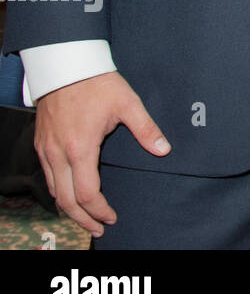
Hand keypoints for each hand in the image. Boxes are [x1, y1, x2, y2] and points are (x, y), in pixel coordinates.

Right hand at [33, 71, 169, 236]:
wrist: (67, 64)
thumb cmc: (97, 83)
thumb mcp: (128, 103)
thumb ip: (146, 129)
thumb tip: (164, 150)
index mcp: (80, 148)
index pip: (86, 193)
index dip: (99, 210)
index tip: (111, 218)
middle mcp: (58, 154)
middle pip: (65, 200)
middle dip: (82, 219)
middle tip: (98, 229)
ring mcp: (46, 149)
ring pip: (53, 190)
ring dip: (69, 208)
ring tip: (86, 218)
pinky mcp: (41, 143)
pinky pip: (47, 176)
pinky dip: (58, 191)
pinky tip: (70, 193)